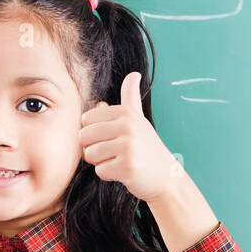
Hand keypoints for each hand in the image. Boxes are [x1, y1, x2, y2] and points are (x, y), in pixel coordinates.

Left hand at [79, 71, 178, 201]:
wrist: (166, 177)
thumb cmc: (147, 148)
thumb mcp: (139, 119)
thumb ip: (130, 97)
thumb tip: (133, 74)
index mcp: (126, 112)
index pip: (86, 119)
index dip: (92, 132)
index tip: (109, 138)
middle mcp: (128, 126)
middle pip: (84, 136)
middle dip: (92, 148)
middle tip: (111, 153)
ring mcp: (128, 146)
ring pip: (90, 155)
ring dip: (100, 162)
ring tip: (118, 161)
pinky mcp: (127, 167)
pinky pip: (100, 171)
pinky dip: (108, 175)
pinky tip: (123, 172)